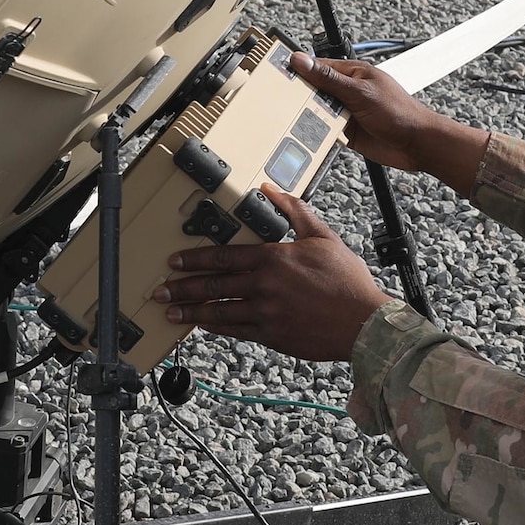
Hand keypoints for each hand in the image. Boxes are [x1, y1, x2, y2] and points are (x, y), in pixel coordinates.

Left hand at [151, 186, 392, 361]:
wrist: (363, 322)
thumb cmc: (347, 281)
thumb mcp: (323, 237)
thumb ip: (294, 211)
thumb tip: (271, 189)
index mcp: (274, 258)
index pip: (224, 256)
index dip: (195, 259)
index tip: (175, 261)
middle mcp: (264, 286)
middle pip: (214, 285)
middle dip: (183, 287)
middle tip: (160, 289)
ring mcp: (265, 314)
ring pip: (219, 311)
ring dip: (191, 311)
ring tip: (170, 311)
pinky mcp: (271, 336)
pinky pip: (235, 330)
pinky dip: (216, 327)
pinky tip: (202, 325)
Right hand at [289, 52, 489, 195]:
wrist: (416, 144)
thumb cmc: (399, 112)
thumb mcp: (360, 91)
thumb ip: (329, 78)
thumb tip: (303, 60)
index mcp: (353, 73)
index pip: (319, 67)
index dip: (299, 69)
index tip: (278, 71)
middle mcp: (348, 92)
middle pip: (315, 91)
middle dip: (299, 95)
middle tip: (276, 99)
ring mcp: (347, 113)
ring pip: (318, 112)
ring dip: (307, 117)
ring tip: (286, 119)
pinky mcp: (347, 133)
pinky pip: (325, 131)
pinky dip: (316, 134)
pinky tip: (304, 136)